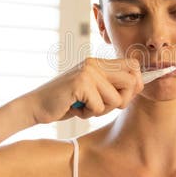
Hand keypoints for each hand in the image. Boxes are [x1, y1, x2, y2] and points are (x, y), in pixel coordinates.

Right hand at [20, 57, 143, 123]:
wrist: (35, 107)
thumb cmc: (67, 103)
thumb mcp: (93, 92)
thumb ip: (112, 86)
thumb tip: (140, 85)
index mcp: (99, 62)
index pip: (134, 65)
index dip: (136, 84)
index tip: (123, 98)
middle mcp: (94, 63)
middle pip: (132, 81)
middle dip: (122, 100)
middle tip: (103, 106)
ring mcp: (87, 71)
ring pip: (117, 98)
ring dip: (102, 110)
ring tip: (85, 107)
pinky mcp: (80, 83)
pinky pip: (100, 106)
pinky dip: (88, 114)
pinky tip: (75, 108)